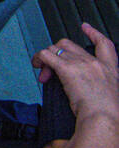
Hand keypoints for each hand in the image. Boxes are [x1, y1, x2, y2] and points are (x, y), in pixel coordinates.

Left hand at [32, 23, 118, 147]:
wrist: (106, 119)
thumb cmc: (109, 115)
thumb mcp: (108, 96)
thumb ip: (97, 86)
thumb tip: (81, 90)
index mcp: (110, 70)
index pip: (104, 45)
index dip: (94, 33)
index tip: (85, 27)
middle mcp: (96, 63)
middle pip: (70, 45)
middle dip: (58, 52)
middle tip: (51, 69)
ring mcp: (82, 64)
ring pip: (55, 49)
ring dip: (46, 58)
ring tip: (43, 72)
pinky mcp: (68, 69)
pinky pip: (46, 55)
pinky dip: (38, 58)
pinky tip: (36, 65)